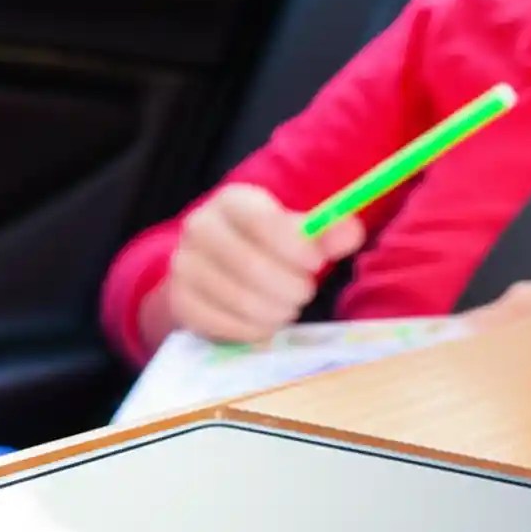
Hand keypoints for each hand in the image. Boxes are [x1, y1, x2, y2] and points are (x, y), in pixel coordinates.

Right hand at [156, 184, 364, 344]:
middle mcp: (200, 227)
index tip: (316, 264)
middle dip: (289, 287)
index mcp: (232, 201)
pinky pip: (222, 324)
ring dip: (274, 312)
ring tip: (286, 308)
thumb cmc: (268, 246)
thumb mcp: (298, 233)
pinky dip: (252, 330)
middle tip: (304, 293)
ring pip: (238, 299)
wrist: (219, 269)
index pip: (261, 220)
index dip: (294, 246)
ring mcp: (184, 265)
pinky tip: (264, 323)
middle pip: (250, 265)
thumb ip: (328, 232)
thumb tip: (350, 231)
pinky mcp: (181, 301)